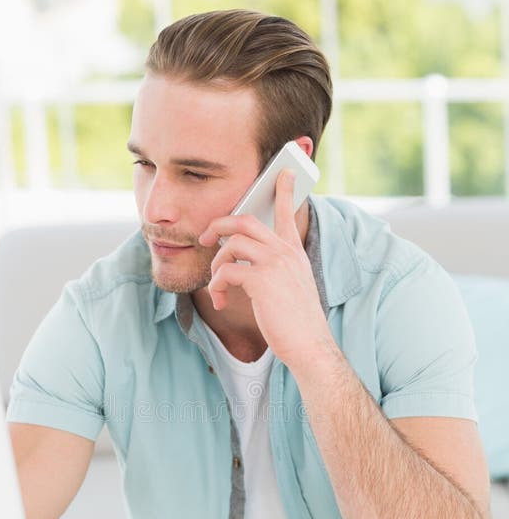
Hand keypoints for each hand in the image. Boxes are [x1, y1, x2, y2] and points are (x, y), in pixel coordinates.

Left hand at [199, 169, 334, 375]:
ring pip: (232, 244)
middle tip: (207, 237)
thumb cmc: (298, 324)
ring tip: (217, 285)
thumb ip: (276, 272)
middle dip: (220, 224)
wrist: (310, 346)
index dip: (283, 190)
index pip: (287, 213)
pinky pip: (226, 271)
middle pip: (245, 221)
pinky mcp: (261, 280)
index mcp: (294, 253)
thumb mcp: (292, 289)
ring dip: (216, 264)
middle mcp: (285, 253)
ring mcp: (274, 264)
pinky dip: (216, 286)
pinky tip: (220, 301)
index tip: (282, 172)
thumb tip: (245, 268)